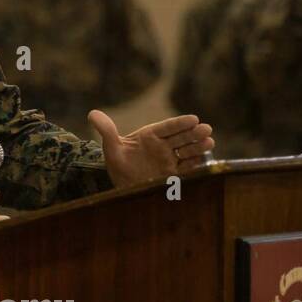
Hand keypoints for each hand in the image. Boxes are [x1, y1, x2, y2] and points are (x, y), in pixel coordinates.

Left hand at [88, 109, 215, 188]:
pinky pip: (188, 168)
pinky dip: (197, 164)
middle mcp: (164, 146)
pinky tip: (205, 161)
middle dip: (194, 133)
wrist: (122, 188)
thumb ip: (106, 131)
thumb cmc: (118, 164)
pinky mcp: (174, 175)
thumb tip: (92, 113)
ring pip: (188, 151)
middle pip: (182, 137)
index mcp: (151, 136)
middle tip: (207, 129)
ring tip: (209, 142)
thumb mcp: (111, 148)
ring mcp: (170, 160)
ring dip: (199, 147)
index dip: (180, 123)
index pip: (168, 127)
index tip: (194, 119)